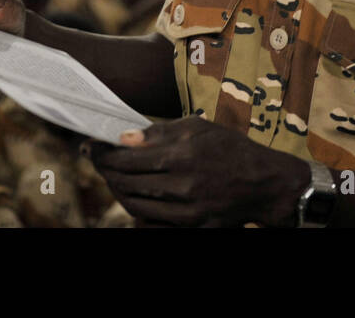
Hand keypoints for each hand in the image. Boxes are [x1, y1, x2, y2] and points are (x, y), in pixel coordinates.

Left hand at [88, 115, 309, 227]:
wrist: (264, 183)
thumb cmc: (230, 149)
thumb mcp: (197, 128)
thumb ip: (159, 133)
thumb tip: (124, 138)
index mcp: (181, 155)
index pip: (126, 159)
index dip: (102, 154)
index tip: (91, 146)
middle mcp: (181, 186)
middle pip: (125, 184)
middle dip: (106, 172)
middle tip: (98, 160)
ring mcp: (186, 211)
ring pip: (135, 205)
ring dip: (118, 191)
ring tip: (114, 177)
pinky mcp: (191, 227)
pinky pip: (152, 222)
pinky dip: (137, 208)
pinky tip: (134, 194)